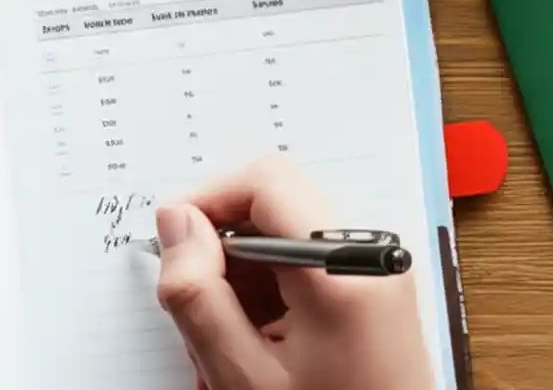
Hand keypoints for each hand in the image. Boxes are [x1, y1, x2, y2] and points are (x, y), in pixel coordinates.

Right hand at [155, 156, 433, 389]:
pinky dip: (270, 291)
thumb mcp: (243, 376)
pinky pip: (307, 263)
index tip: (173, 241)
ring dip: (243, 273)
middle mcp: (371, 257)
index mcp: (344, 269)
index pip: (266, 181)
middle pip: (275, 203)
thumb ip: (198, 292)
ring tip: (229, 342)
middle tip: (199, 307)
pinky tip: (259, 345)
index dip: (208, 198)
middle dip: (223, 246)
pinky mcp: (376, 292)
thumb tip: (174, 221)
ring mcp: (379, 274)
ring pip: (286, 233)